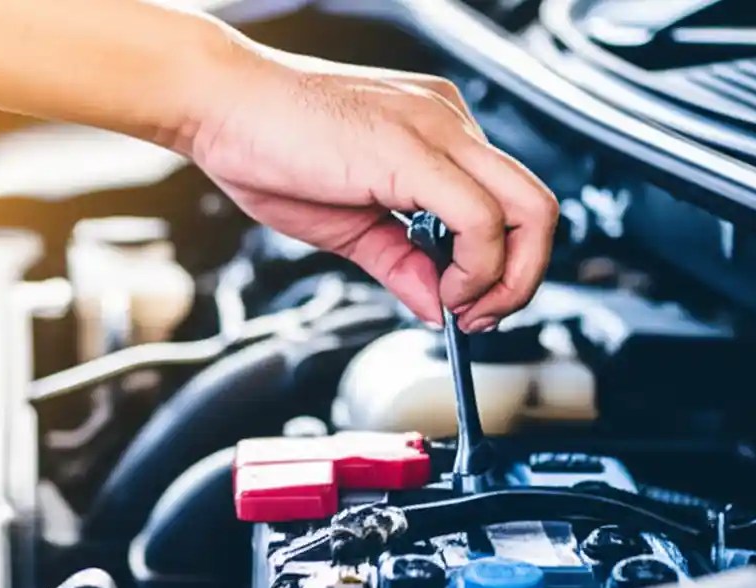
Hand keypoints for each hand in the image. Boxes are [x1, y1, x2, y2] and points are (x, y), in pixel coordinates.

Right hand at [186, 43, 557, 330]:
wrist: (217, 103)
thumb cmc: (267, 147)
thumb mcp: (348, 226)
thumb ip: (401, 264)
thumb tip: (439, 306)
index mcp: (437, 132)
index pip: (506, 204)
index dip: (500, 268)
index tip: (467, 306)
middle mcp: (448, 123)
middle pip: (537, 208)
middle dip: (523, 279)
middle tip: (481, 317)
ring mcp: (437, 131)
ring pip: (529, 211)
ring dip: (509, 279)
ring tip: (463, 307)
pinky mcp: (413, 152)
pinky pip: (481, 219)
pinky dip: (477, 270)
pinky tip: (443, 291)